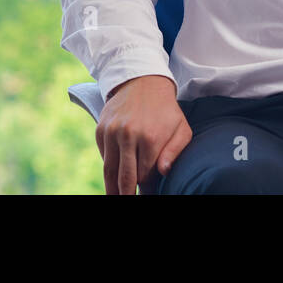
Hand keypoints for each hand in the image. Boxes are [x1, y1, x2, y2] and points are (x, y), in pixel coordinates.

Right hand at [96, 75, 189, 194]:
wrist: (142, 81)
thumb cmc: (166, 109)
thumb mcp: (181, 128)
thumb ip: (175, 152)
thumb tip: (163, 173)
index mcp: (151, 137)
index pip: (146, 176)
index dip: (146, 190)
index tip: (148, 195)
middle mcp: (129, 135)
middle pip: (125, 178)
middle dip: (126, 195)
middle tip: (128, 201)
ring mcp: (112, 132)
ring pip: (110, 170)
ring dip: (112, 188)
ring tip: (115, 197)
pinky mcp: (100, 129)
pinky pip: (104, 156)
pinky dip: (108, 167)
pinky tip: (114, 176)